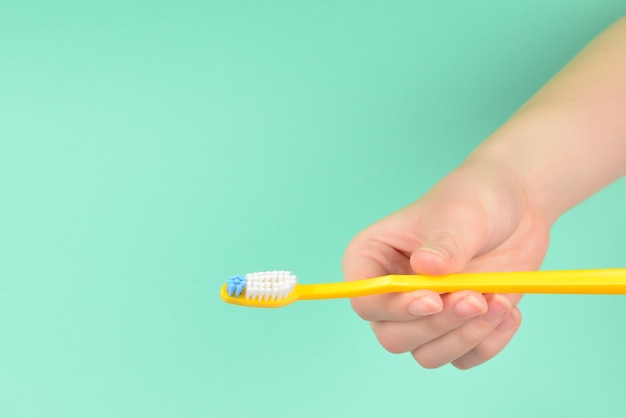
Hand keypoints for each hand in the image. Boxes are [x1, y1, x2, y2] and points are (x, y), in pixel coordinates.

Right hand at [342, 158, 550, 368]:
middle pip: (392, 336)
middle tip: (476, 299)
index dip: (393, 307)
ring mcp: (423, 314)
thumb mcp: (459, 214)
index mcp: (372, 258)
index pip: (365, 299)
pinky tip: (508, 310)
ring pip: (427, 354)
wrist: (517, 208)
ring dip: (463, 337)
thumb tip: (427, 268)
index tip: (434, 299)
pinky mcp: (455, 329)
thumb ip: (444, 244)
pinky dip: (487, 343)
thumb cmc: (475, 199)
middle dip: (436, 325)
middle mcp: (391, 293)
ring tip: (498, 301)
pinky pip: (463, 359)